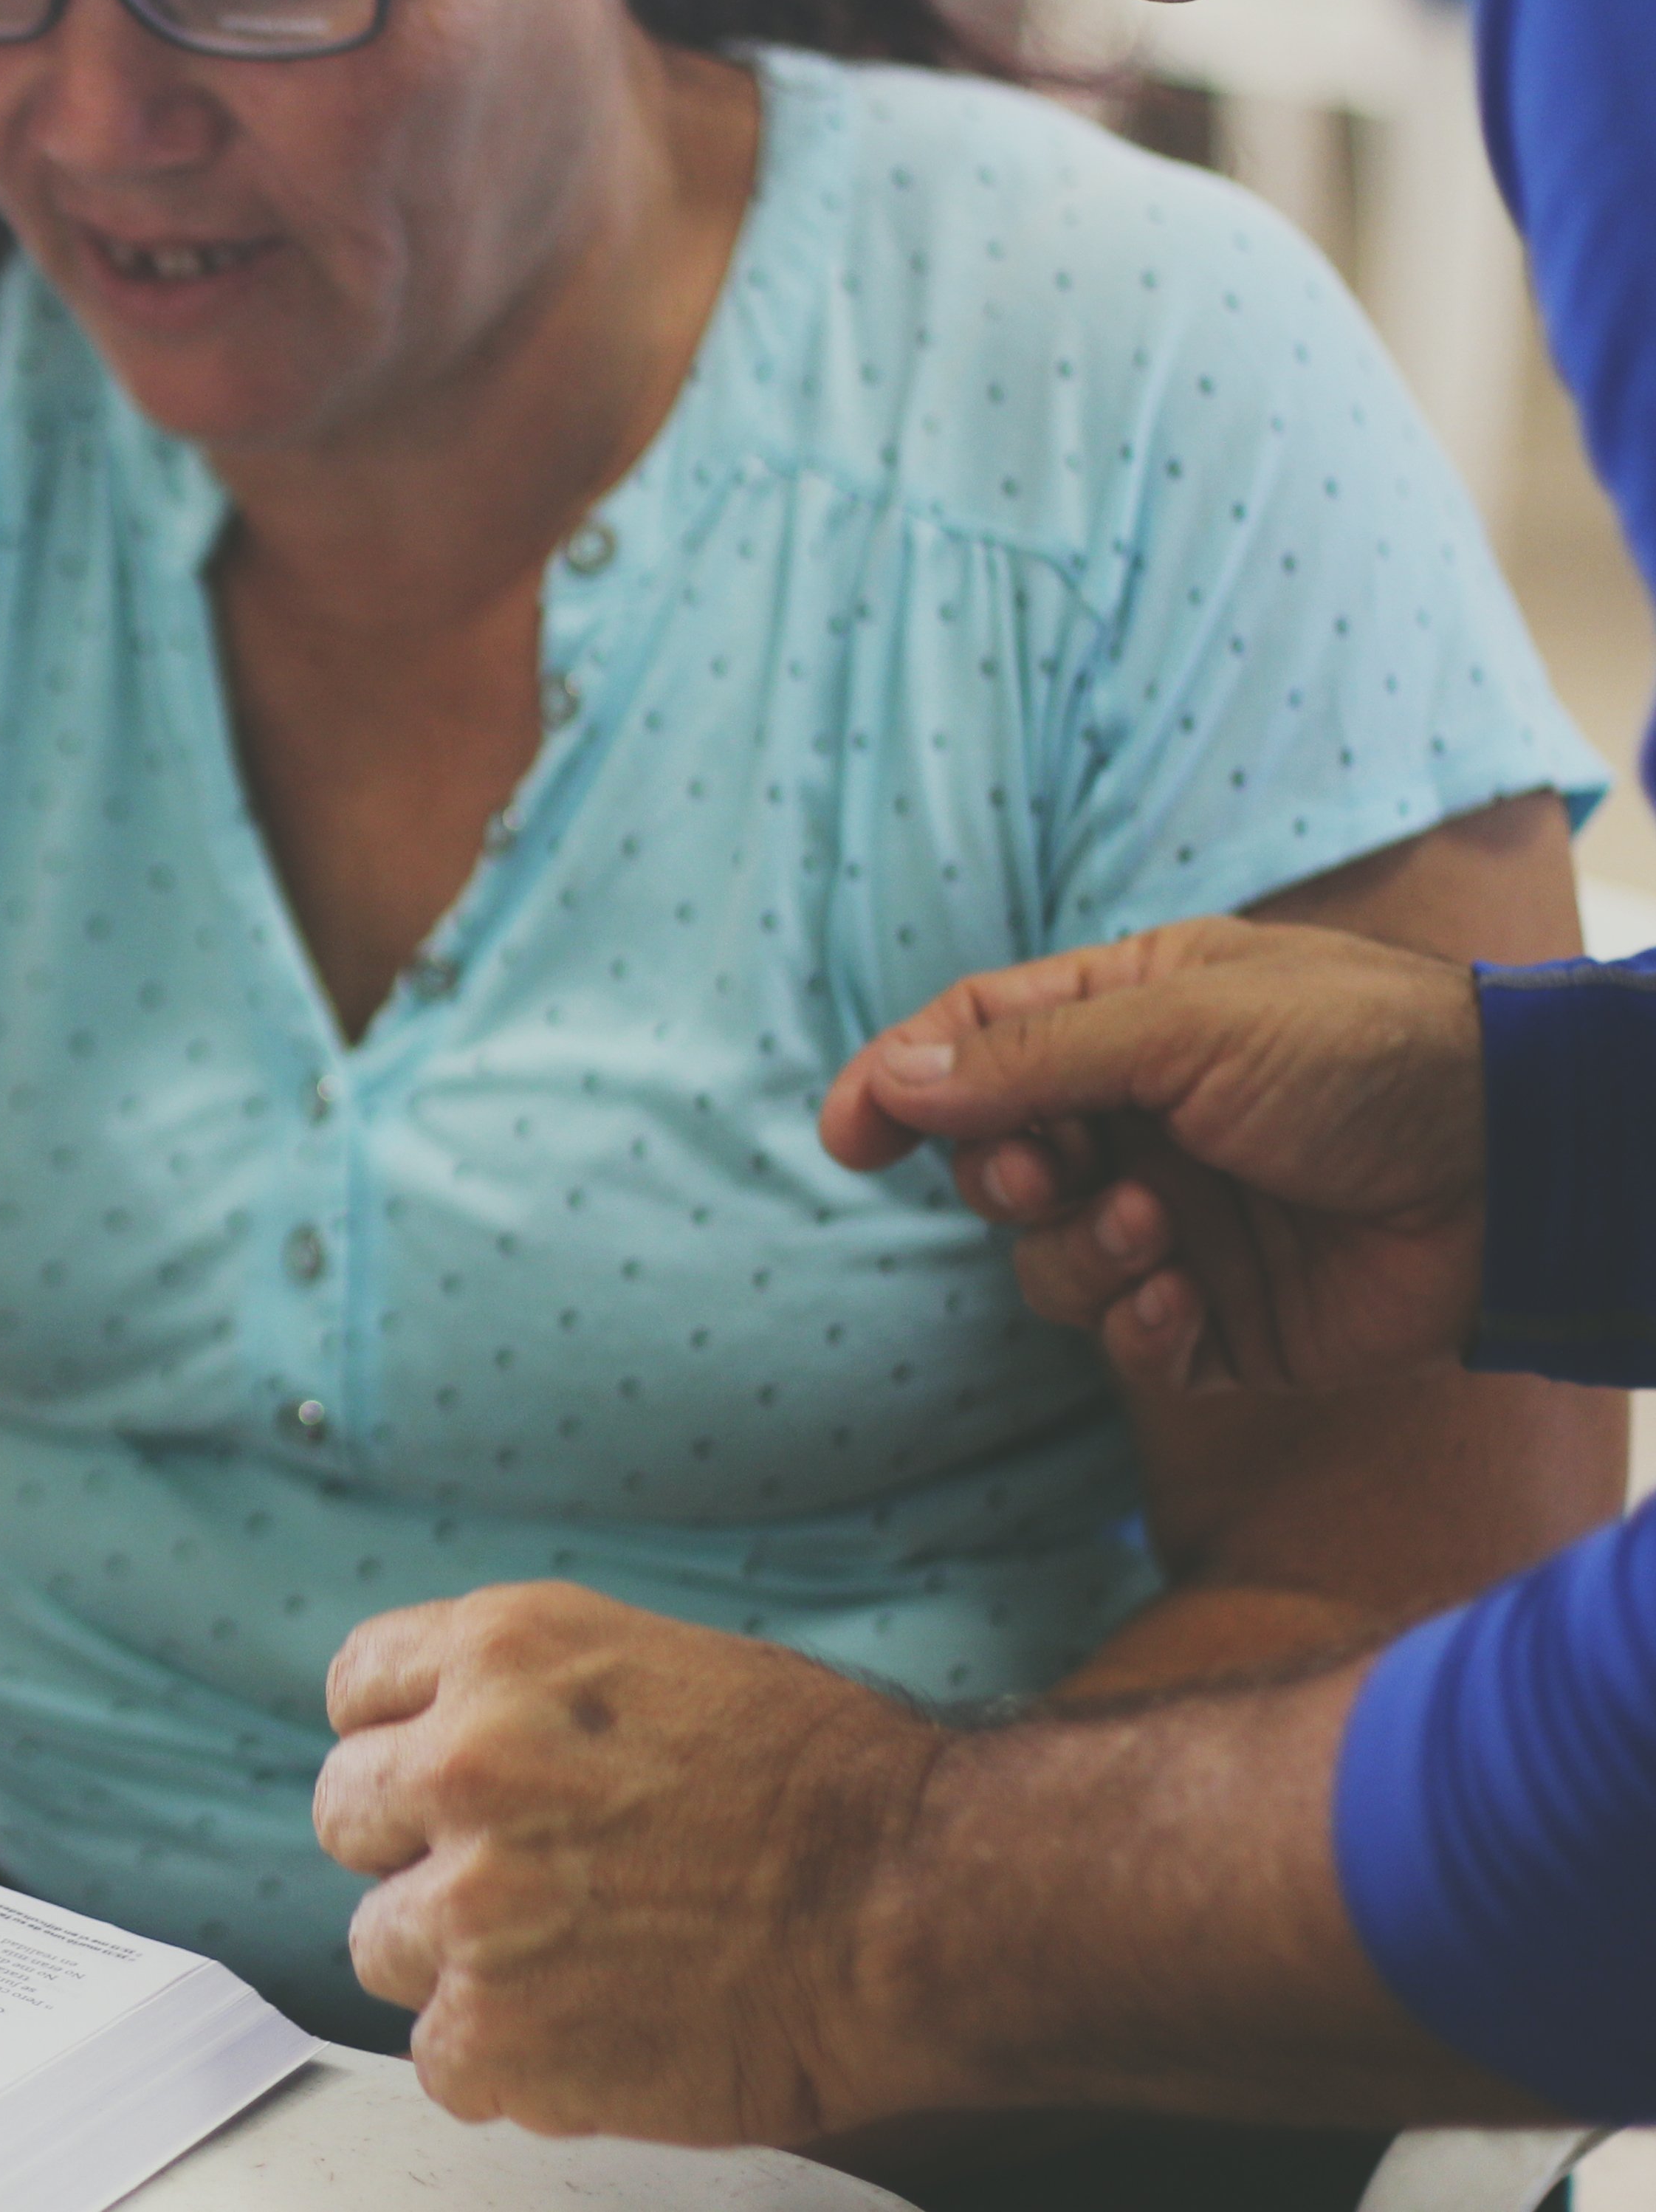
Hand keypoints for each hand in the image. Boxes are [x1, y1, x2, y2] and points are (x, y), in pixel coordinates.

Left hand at [314, 1584, 949, 2146]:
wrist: (912, 1902)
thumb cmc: (820, 1784)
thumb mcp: (648, 1668)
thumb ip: (525, 1700)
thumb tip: (443, 1737)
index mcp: (500, 1655)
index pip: (357, 1691)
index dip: (406, 1740)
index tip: (447, 1780)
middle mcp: (464, 1764)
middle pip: (350, 1814)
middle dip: (420, 1848)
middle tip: (520, 1879)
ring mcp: (471, 1903)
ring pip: (382, 1942)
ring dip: (460, 1960)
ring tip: (577, 1960)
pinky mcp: (496, 2031)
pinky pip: (440, 2056)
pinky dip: (507, 2061)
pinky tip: (594, 2029)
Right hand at [815, 918, 1487, 1392]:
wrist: (1519, 1168)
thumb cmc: (1365, 1054)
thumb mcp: (1184, 1023)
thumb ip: (1030, 1058)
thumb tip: (893, 1078)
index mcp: (1131, 1024)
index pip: (977, 1047)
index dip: (902, 1086)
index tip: (850, 1137)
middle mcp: (1143, 1126)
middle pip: (995, 1164)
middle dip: (1003, 1177)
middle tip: (1050, 1175)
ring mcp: (1181, 1227)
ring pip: (1048, 1266)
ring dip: (1081, 1254)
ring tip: (1158, 1228)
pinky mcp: (1223, 1324)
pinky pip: (1126, 1345)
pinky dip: (1137, 1327)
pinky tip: (1184, 1299)